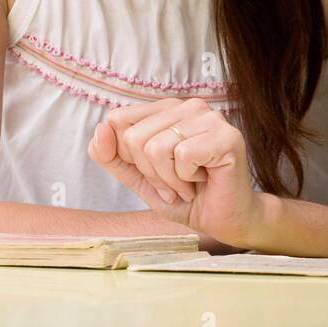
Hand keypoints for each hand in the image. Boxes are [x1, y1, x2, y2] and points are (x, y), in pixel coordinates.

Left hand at [87, 97, 266, 247]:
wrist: (223, 220)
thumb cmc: (185, 197)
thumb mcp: (138, 177)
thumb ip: (112, 155)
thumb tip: (100, 128)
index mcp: (167, 109)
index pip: (119, 120)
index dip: (129, 157)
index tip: (156, 172)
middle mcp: (189, 106)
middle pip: (135, 137)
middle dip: (150, 173)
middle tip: (176, 183)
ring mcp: (211, 117)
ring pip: (157, 148)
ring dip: (169, 179)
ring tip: (190, 183)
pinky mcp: (227, 136)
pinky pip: (182, 156)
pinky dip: (187, 179)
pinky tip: (204, 180)